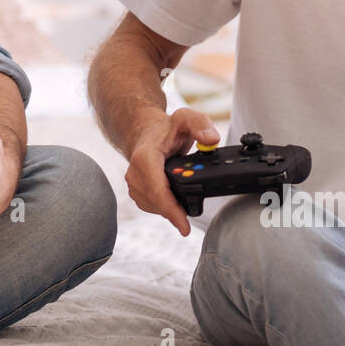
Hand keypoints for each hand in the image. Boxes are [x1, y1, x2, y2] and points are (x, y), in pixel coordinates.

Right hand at [125, 108, 219, 236]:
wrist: (146, 131)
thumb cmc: (166, 128)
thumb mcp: (186, 118)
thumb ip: (201, 125)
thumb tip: (211, 140)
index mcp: (145, 157)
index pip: (158, 190)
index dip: (172, 211)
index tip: (184, 227)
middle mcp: (135, 172)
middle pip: (156, 202)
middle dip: (174, 212)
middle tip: (190, 219)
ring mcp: (133, 183)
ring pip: (152, 206)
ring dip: (169, 210)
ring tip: (182, 209)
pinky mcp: (135, 190)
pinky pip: (150, 205)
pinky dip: (163, 207)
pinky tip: (173, 204)